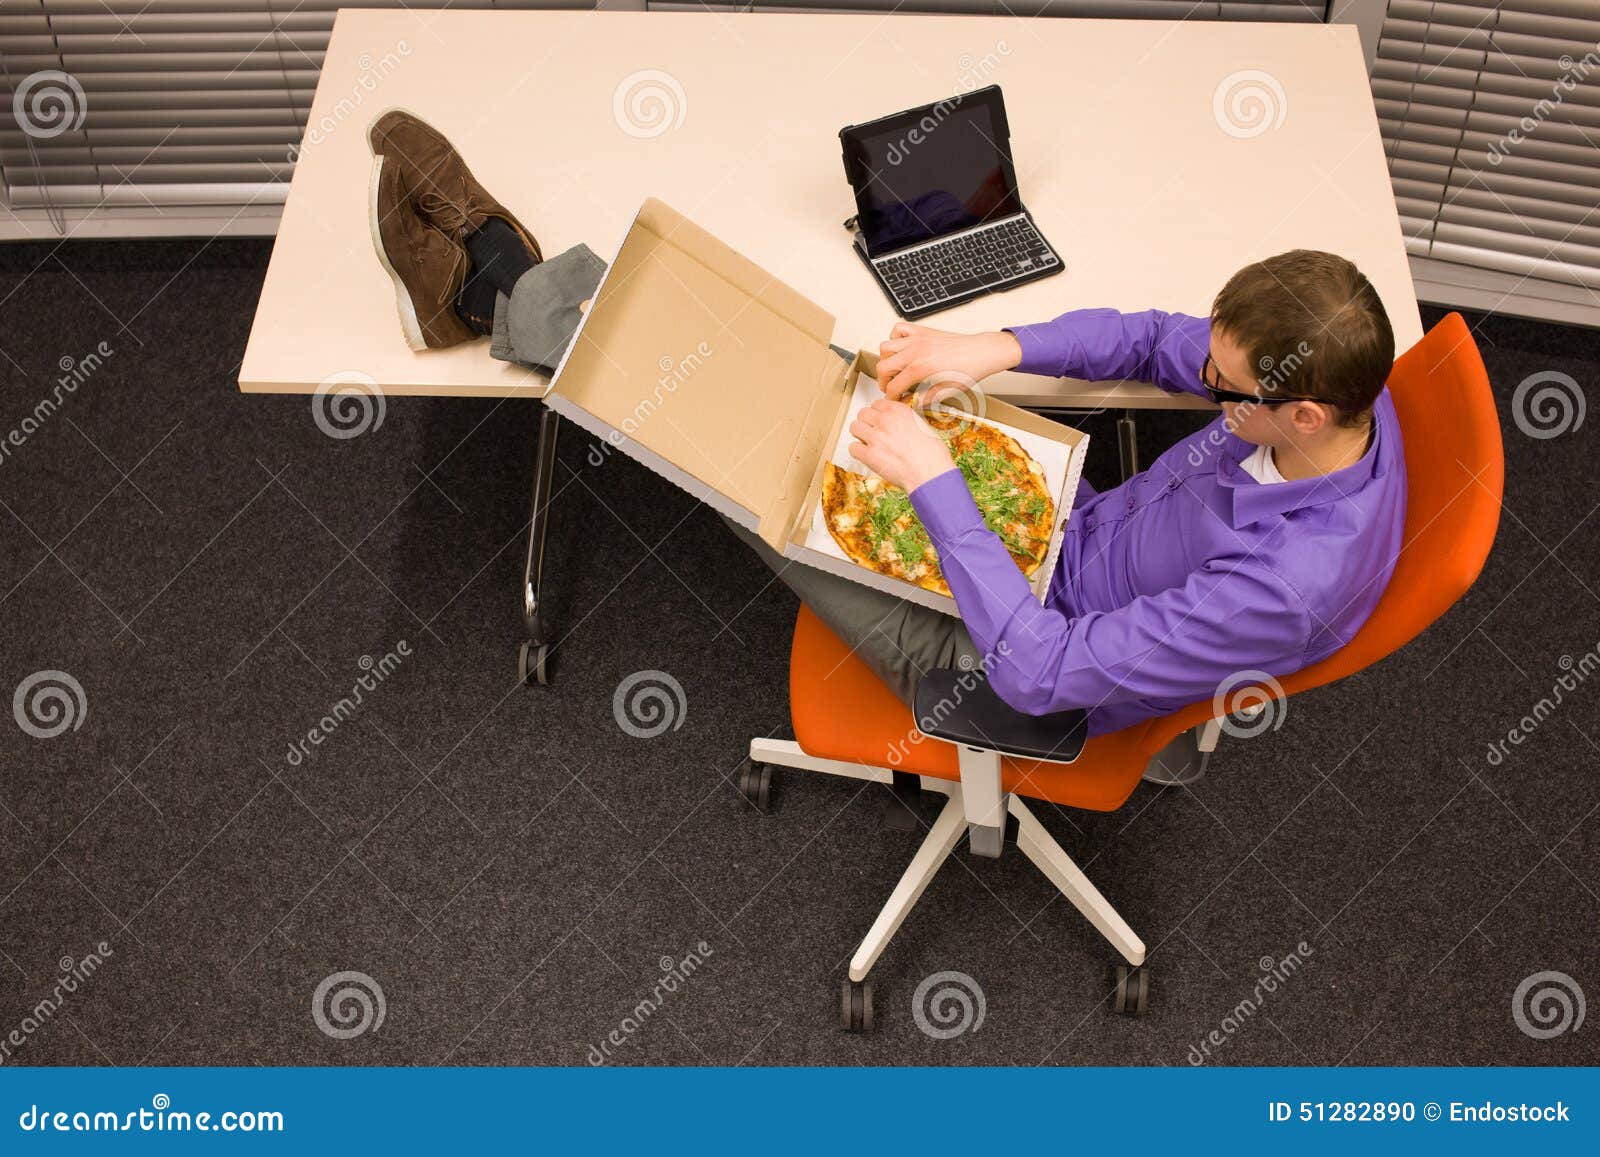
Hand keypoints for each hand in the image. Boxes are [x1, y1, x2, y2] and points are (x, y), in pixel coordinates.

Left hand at [848, 398, 956, 492]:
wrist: (931, 474)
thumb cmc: (933, 455)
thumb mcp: (923, 426)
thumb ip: (906, 421)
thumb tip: (898, 424)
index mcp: (900, 411)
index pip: (876, 404)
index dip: (877, 414)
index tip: (878, 421)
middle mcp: (886, 420)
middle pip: (862, 413)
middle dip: (866, 423)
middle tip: (871, 432)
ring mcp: (876, 437)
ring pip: (854, 427)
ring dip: (859, 435)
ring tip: (867, 443)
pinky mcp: (869, 455)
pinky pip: (852, 448)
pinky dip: (858, 452)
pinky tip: (866, 456)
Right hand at [876, 323, 1022, 399]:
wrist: (982, 352)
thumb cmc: (969, 369)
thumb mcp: (947, 392)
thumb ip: (924, 399)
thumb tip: (910, 404)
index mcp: (920, 368)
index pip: (894, 386)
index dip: (891, 397)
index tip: (893, 400)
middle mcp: (915, 351)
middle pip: (883, 366)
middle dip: (883, 381)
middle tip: (891, 387)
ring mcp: (917, 339)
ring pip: (886, 347)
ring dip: (886, 360)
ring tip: (894, 369)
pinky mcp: (922, 331)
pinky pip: (898, 329)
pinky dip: (895, 338)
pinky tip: (902, 348)